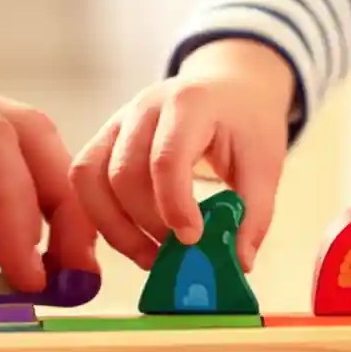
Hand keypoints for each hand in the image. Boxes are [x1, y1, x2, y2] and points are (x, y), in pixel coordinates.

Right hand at [70, 40, 295, 268]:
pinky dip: (102, 215)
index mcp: (189, 103)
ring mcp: (118, 121)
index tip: (193, 238)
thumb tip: (239, 264)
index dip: (174, 205)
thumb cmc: (246, 123)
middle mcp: (144, 107)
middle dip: (146, 223)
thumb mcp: (266, 164)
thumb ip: (253, 214)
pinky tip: (132, 236)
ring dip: (114, 226)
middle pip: (123, 172)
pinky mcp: (105, 138)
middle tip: (176, 252)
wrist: (228, 88)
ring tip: (149, 255)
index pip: (166, 158)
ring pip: (89, 177)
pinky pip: (84, 180)